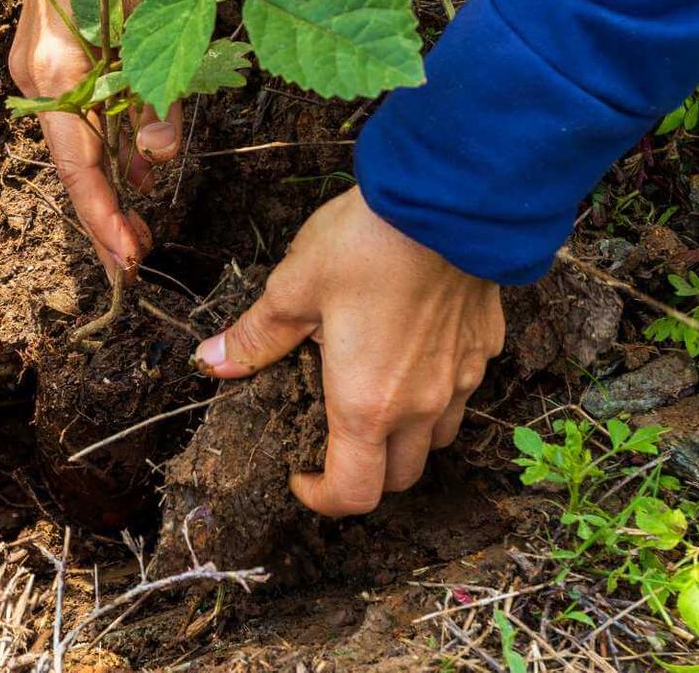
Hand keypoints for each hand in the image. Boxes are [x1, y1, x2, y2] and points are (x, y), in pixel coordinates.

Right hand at [9, 0, 183, 275]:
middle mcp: (38, 77)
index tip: (127, 258)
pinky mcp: (52, 63)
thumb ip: (160, 80)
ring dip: (109, 184)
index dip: (102, 213)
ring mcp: (39, 71)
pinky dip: (105, 148)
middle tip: (137, 260)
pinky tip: (137, 172)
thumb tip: (158, 154)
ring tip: (141, 228)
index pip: (76, 160)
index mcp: (57, 65)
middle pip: (71, 163)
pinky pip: (79, 118)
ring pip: (75, 144)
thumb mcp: (158, 1)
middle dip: (103, 214)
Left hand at [193, 188, 505, 515]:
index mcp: (367, 405)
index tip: (300, 475)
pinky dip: (438, 390)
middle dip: (364, 473)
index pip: (354, 494)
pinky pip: (463, 389)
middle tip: (332, 439)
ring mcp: (461, 377)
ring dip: (406, 438)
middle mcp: (421, 405)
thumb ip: (257, 335)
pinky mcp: (487, 345)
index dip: (323, 499)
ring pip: (438, 438)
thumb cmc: (367, 244)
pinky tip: (414, 349)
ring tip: (375, 398)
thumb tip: (212, 362)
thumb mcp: (294, 286)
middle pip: (401, 477)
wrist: (449, 199)